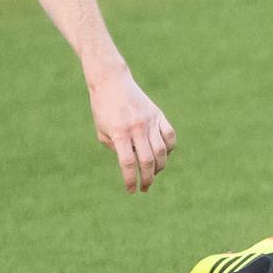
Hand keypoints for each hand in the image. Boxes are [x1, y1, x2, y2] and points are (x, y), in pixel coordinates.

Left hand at [89, 67, 176, 191]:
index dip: (131, 180)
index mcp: (120, 133)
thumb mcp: (102, 131)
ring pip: (162, 151)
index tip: (131, 191)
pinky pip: (170, 135)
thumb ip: (115, 148)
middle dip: (148, 179)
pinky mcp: (158, 114)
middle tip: (145, 187)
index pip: (128, 163)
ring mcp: (150, 121)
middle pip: (147, 160)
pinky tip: (162, 154)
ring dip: (159, 167)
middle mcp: (137, 128)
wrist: (112, 81)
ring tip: (153, 173)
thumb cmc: (103, 108)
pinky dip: (169, 148)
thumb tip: (132, 162)